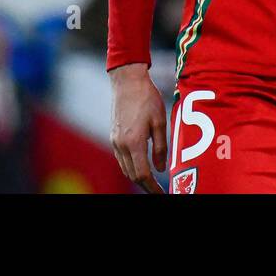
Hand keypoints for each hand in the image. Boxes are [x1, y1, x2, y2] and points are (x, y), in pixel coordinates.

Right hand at [108, 63, 166, 192]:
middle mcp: (121, 145)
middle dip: (146, 185)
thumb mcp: (159, 121)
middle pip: (132, 175)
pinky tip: (141, 164)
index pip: (143, 174)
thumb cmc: (146, 98)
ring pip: (125, 168)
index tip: (162, 193)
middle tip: (159, 189)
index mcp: (134, 142)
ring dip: (138, 176)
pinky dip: (131, 166)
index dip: (153, 187)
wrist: (127, 82)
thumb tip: (160, 169)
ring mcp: (115, 141)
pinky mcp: (113, 136)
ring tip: (152, 180)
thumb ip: (160, 147)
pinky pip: (121, 159)